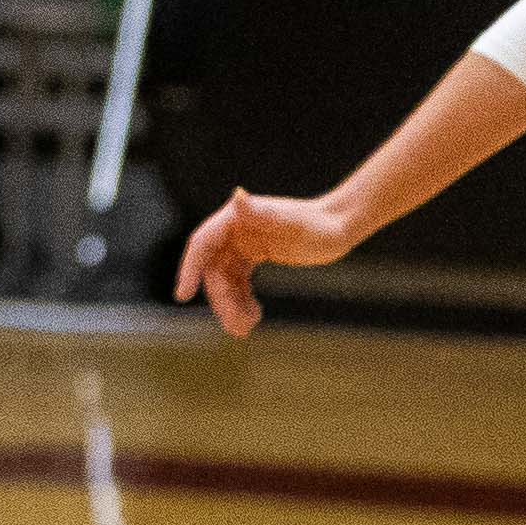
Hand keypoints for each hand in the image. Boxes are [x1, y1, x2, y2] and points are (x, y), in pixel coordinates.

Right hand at [172, 187, 361, 335]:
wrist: (342, 226)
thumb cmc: (320, 224)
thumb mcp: (293, 222)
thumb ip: (262, 212)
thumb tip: (237, 195)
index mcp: (236, 218)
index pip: (202, 244)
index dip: (190, 269)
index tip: (183, 295)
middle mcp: (235, 229)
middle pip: (214, 270)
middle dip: (222, 300)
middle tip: (237, 327)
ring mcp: (244, 243)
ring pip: (225, 280)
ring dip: (231, 305)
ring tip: (246, 328)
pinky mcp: (254, 256)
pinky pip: (238, 282)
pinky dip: (241, 301)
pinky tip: (254, 316)